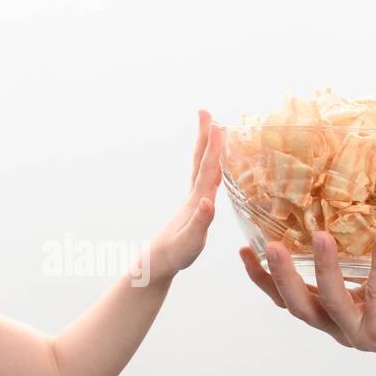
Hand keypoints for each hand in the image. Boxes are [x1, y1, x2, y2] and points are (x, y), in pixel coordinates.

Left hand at [146, 109, 223, 279]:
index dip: (214, 147)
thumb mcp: (191, 241)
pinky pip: (206, 179)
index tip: (217, 124)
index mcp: (197, 200)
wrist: (159, 263)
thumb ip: (199, 222)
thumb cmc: (176, 255)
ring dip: (207, 147)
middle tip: (205, 112)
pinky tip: (216, 165)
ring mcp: (194, 200)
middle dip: (205, 136)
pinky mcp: (195, 207)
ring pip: (202, 167)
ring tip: (212, 130)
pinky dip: (211, 166)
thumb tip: (208, 202)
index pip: (207, 168)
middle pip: (201, 160)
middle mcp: (195, 195)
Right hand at [239, 230, 375, 364]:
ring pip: (331, 303)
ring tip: (319, 236)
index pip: (287, 297)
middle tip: (268, 245)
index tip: (245, 248)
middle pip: (297, 305)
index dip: (263, 277)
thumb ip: (356, 252)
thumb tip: (340, 206)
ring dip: (323, 269)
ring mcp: (362, 334)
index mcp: (331, 313)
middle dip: (279, 276)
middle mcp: (339, 327)